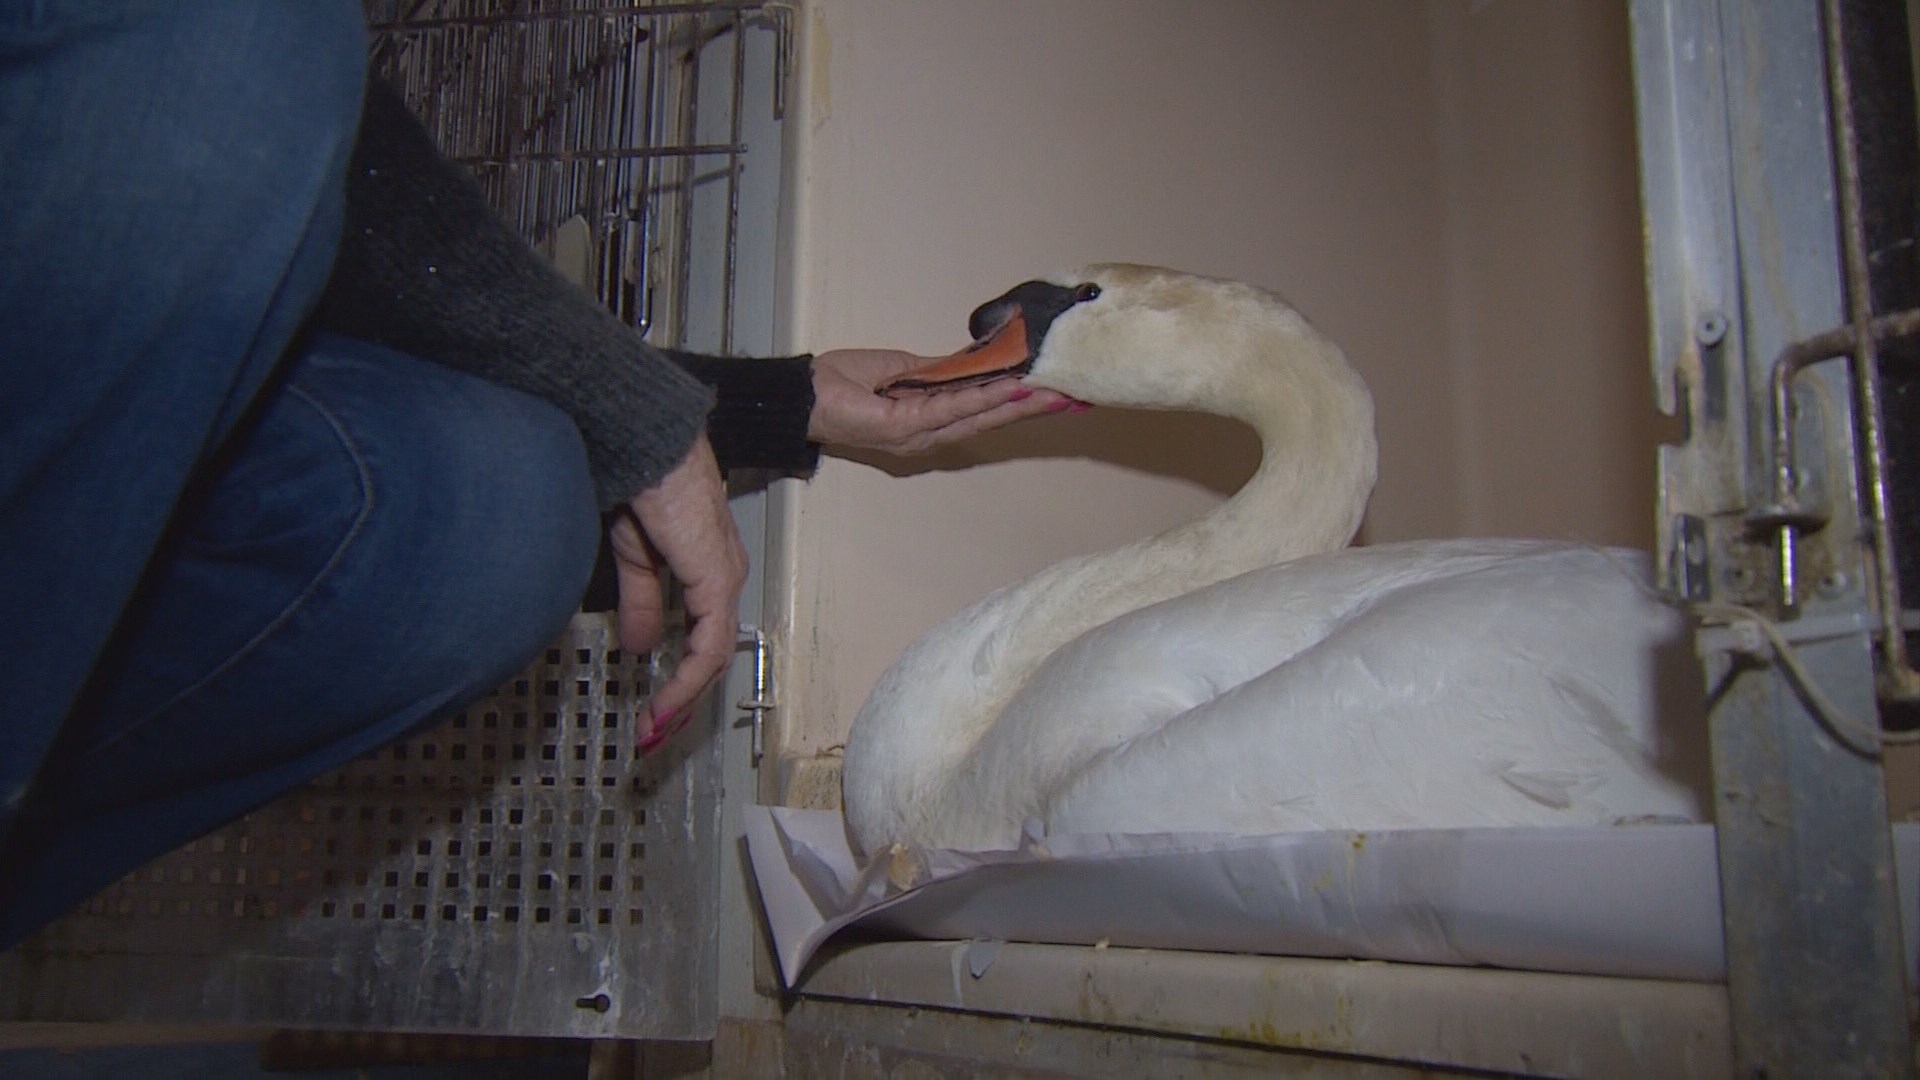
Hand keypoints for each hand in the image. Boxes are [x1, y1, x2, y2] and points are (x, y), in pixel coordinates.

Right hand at [610, 434, 746, 749]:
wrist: (643, 443)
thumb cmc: (640, 482)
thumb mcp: (634, 555)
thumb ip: (641, 600)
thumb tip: (638, 645)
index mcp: (705, 566)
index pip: (702, 635)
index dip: (679, 676)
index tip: (652, 709)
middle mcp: (722, 574)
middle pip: (713, 653)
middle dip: (684, 700)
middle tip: (655, 732)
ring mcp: (723, 578)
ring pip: (713, 655)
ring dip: (684, 698)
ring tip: (656, 729)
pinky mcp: (715, 579)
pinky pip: (708, 643)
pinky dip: (688, 678)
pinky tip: (667, 702)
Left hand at [808, 348, 1073, 453]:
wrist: (800, 395)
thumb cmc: (839, 382)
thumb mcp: (897, 370)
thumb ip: (933, 373)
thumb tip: (968, 364)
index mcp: (925, 423)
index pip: (978, 412)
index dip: (1014, 402)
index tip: (1050, 389)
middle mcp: (926, 436)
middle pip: (986, 420)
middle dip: (1028, 407)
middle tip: (1069, 395)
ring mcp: (916, 435)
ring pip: (976, 417)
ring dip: (1015, 403)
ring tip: (1049, 390)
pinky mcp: (903, 427)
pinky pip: (950, 409)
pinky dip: (981, 397)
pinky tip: (1007, 387)